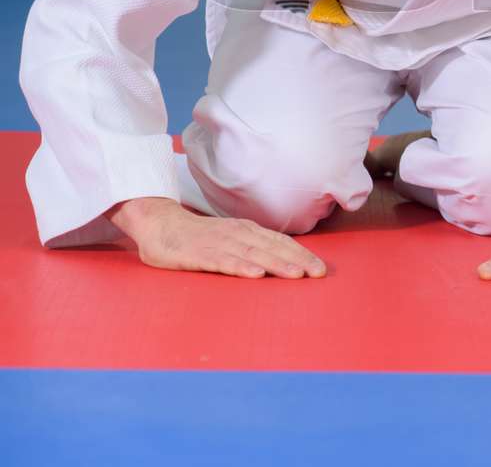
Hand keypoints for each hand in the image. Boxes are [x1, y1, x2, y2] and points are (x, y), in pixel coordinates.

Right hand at [107, 197, 326, 278]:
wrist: (159, 224)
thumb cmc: (198, 236)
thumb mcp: (231, 238)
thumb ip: (252, 247)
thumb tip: (281, 259)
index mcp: (247, 231)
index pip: (280, 242)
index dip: (302, 254)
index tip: (321, 268)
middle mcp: (237, 234)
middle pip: (273, 248)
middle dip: (298, 261)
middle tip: (319, 273)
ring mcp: (218, 243)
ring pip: (253, 254)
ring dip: (276, 264)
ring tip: (296, 275)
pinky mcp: (199, 254)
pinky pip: (223, 262)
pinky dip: (241, 267)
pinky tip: (255, 274)